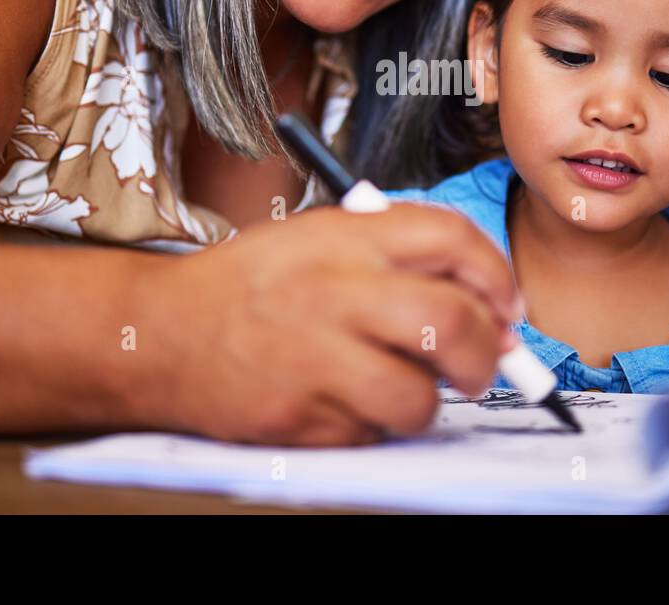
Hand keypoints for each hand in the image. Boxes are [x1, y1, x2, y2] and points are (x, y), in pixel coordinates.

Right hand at [139, 203, 519, 445]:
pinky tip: (342, 400)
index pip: (452, 239)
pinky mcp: (299, 415)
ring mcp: (314, 356)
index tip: (506, 307)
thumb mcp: (321, 238)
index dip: (497, 276)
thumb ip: (399, 258)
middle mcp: (333, 290)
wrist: (161, 333)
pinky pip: (371, 432)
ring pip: (420, 397)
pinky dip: (371, 424)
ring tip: (400, 387)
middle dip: (486, 355)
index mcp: (344, 236)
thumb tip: (487, 307)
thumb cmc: (254, 285)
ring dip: (426, 402)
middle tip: (481, 367)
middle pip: (452, 321)